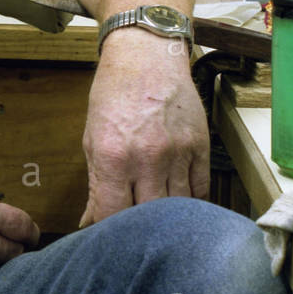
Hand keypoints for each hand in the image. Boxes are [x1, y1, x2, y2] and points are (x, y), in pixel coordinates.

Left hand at [78, 32, 209, 227]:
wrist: (147, 55)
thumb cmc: (113, 94)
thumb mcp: (92, 136)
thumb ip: (96, 184)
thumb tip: (90, 222)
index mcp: (112, 155)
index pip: (112, 214)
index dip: (107, 232)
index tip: (106, 238)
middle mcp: (147, 158)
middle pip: (147, 218)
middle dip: (136, 231)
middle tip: (131, 236)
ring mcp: (178, 154)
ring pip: (177, 210)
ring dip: (165, 221)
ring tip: (155, 226)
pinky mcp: (202, 148)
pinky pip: (200, 192)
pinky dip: (189, 205)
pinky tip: (178, 207)